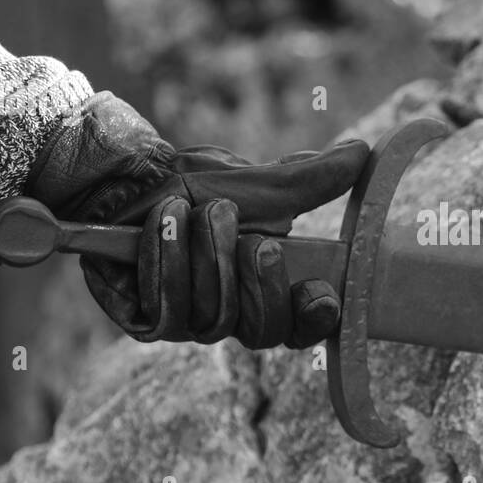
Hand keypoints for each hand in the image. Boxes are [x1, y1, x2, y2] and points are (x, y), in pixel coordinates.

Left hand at [23, 92, 368, 348]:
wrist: (120, 178)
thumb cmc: (189, 183)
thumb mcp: (255, 182)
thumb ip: (309, 180)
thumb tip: (362, 150)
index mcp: (263, 289)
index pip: (300, 327)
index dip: (314, 320)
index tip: (320, 292)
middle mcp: (228, 314)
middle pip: (262, 332)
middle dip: (258, 283)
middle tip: (253, 242)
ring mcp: (186, 322)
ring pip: (213, 317)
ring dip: (204, 255)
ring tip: (187, 210)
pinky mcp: (143, 320)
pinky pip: (167, 311)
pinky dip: (167, 259)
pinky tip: (161, 222)